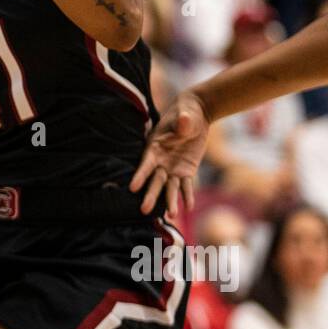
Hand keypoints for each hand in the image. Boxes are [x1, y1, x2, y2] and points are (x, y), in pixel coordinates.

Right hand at [129, 90, 210, 215]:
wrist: (195, 116)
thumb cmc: (185, 112)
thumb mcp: (185, 115)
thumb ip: (183, 121)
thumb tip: (184, 121)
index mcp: (154, 146)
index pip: (146, 164)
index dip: (140, 175)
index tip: (132, 187)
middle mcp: (161, 161)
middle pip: (155, 180)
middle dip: (150, 194)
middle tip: (144, 210)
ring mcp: (172, 168)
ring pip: (169, 187)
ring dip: (169, 201)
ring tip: (171, 216)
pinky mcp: (186, 171)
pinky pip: (186, 186)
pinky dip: (187, 196)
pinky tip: (189, 207)